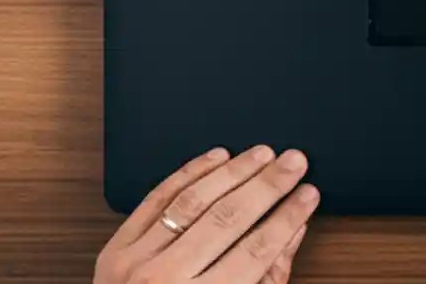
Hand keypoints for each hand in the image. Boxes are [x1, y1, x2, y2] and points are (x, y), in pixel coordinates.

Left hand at [95, 146, 318, 283]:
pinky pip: (157, 199)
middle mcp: (167, 282)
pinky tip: (217, 158)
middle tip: (294, 161)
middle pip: (227, 220)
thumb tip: (294, 229)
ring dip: (233, 172)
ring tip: (262, 154)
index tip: (309, 194)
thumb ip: (268, 278)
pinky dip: (189, 173)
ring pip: (192, 202)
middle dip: (268, 186)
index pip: (256, 251)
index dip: (287, 218)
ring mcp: (137, 263)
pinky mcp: (117, 247)